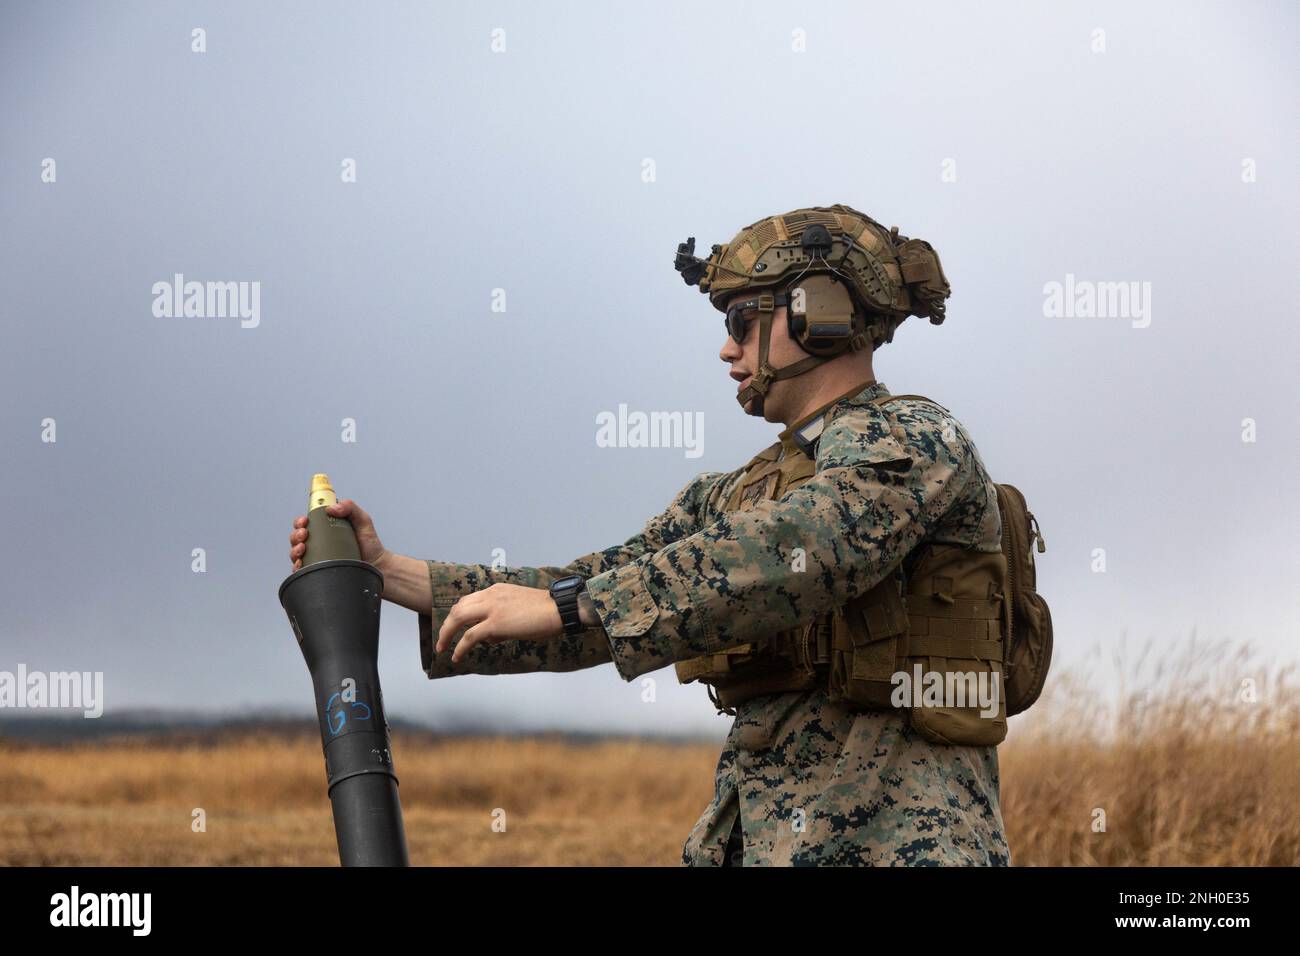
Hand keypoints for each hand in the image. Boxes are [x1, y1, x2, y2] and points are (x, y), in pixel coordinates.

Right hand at [288, 499, 389, 570]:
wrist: (377, 566)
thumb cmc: (370, 544)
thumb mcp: (363, 521)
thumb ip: (350, 508)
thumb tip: (331, 508)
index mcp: (326, 529)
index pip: (306, 523)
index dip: (300, 522)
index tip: (305, 522)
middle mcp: (319, 543)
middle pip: (297, 537)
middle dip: (296, 535)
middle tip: (304, 535)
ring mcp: (318, 558)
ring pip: (296, 553)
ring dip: (294, 550)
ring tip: (302, 549)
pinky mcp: (320, 571)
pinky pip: (302, 571)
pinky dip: (297, 568)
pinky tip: (301, 565)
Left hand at [435, 583, 563, 663]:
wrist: (558, 609)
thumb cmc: (544, 611)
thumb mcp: (518, 607)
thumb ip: (501, 619)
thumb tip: (490, 637)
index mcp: (496, 590)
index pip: (468, 600)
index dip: (458, 614)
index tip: (454, 626)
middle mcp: (490, 595)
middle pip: (458, 608)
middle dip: (447, 624)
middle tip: (442, 639)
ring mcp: (492, 608)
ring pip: (458, 619)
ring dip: (446, 634)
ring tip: (442, 648)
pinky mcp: (496, 623)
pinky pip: (470, 636)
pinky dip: (460, 647)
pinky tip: (456, 656)